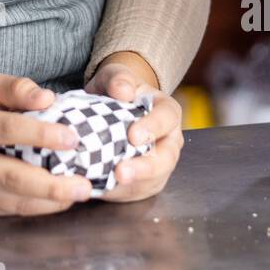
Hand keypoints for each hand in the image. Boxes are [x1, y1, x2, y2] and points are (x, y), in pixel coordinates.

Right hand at [0, 74, 93, 217]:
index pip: (6, 129)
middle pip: (10, 176)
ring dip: (49, 201)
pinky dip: (36, 208)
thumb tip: (48, 98)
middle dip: (51, 184)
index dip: (41, 134)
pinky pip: (8, 211)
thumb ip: (17, 88)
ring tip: (79, 194)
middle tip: (85, 186)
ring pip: (12, 201)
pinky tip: (59, 201)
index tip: (73, 138)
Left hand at [85, 54, 183, 203]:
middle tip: (121, 173)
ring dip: (131, 186)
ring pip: (152, 181)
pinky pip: (135, 192)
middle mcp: (169, 140)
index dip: (153, 128)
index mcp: (167, 111)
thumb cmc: (117, 89)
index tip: (133, 136)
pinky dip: (118, 193)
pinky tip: (100, 190)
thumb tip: (123, 91)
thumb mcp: (115, 76)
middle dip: (144, 169)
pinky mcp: (144, 182)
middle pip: (165, 159)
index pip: (167, 119)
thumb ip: (119, 79)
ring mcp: (159, 164)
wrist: (112, 107)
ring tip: (108, 186)